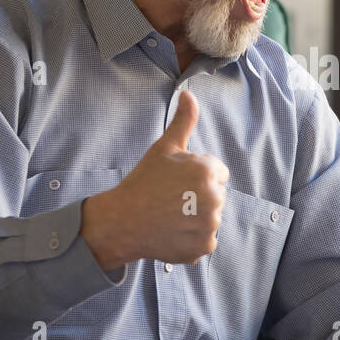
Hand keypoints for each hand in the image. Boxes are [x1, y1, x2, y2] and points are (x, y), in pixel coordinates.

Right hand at [79, 90, 228, 271]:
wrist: (121, 222)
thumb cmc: (142, 182)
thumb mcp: (164, 148)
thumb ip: (184, 120)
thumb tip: (189, 94)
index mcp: (208, 171)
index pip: (217, 172)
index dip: (195, 175)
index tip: (176, 182)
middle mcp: (214, 198)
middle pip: (215, 195)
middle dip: (198, 196)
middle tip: (170, 199)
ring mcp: (210, 225)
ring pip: (211, 217)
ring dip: (195, 218)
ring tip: (170, 215)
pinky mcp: (204, 246)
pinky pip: (206, 240)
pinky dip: (191, 238)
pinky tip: (172, 231)